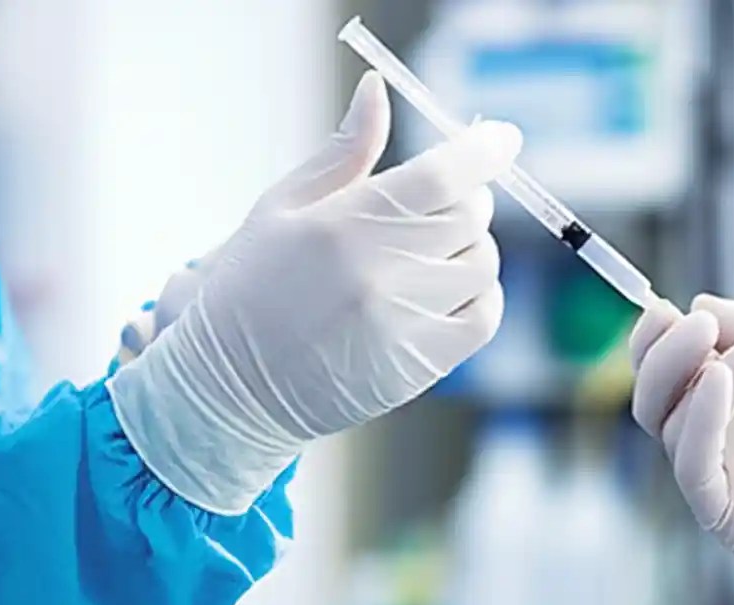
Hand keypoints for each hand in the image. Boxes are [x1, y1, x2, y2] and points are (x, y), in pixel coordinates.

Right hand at [109, 71, 521, 514]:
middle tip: (447, 199)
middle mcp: (379, 274)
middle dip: (469, 198)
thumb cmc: (252, 285)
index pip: (441, 175)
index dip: (483, 150)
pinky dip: (481, 294)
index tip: (503, 137)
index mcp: (343, 225)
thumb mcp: (283, 206)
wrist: (230, 386)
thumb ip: (344, 151)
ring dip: (472, 247)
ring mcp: (404, 323)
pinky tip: (452, 287)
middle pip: (468, 216)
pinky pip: (485, 316)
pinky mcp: (420, 366)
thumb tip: (379, 89)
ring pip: (482, 264)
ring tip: (435, 249)